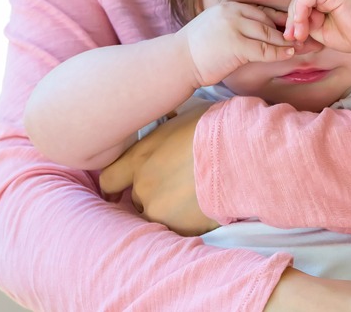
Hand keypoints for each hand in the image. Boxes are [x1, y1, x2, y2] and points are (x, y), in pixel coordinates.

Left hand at [99, 98, 218, 235]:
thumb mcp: (180, 122)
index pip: (109, 179)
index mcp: (139, 158)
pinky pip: (180, 229)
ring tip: (195, 198)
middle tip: (178, 185)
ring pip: (158, 216)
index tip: (125, 186)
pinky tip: (206, 207)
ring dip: (171, 211)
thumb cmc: (215, 127)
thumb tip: (168, 137)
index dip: (117, 184)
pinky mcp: (182, 228)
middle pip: (137, 199)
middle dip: (153, 194)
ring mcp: (161, 211)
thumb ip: (164, 138)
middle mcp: (143, 186)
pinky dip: (190, 222)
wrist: (241, 151)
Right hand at [181, 2, 294, 86]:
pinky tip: (290, 54)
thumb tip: (260, 29)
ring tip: (304, 45)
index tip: (297, 26)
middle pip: (269, 20)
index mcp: (230, 6)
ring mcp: (234, 27)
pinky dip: (279, 52)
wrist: (178, 61)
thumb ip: (237, 23)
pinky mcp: (235, 45)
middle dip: (290, 28)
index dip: (282, 19)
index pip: (263, 10)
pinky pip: (264, 49)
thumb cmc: (198, 49)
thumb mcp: (218, 26)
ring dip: (288, 41)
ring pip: (269, 34)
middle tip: (308, 34)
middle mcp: (233, 12)